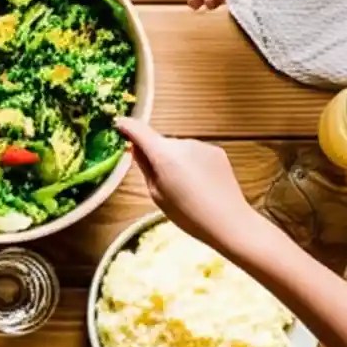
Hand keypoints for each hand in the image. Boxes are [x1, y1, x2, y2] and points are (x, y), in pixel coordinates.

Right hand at [116, 118, 261, 246]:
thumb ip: (144, 167)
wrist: (228, 221)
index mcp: (163, 154)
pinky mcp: (216, 151)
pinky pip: (195, 153)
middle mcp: (183, 143)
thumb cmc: (186, 213)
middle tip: (159, 181)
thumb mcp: (156, 193)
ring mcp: (202, 145)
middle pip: (160, 143)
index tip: (118, 125)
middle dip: (156, 155)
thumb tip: (135, 148)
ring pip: (178, 149)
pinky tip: (199, 184)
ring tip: (183, 187)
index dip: (126, 126)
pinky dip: (191, 164)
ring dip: (175, 161)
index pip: (139, 130)